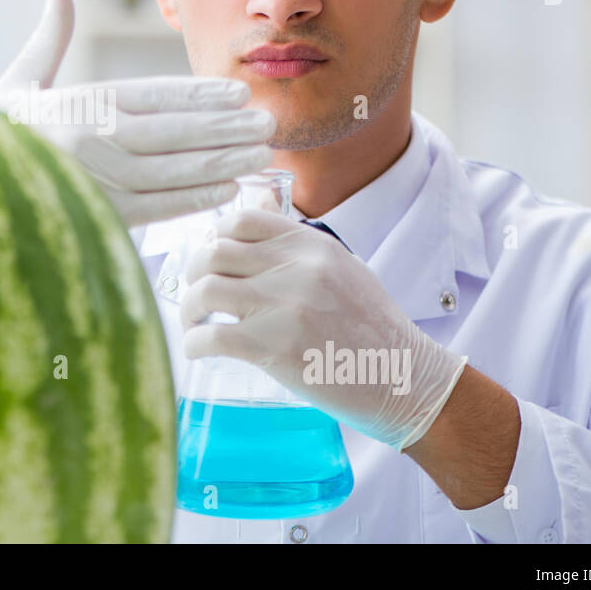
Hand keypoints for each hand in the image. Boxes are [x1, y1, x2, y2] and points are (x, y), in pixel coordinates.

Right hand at [0, 0, 276, 227]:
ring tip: (257, 154)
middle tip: (266, 122)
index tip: (237, 93)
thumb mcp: (16, 82)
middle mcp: (92, 138)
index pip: (154, 95)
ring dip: (220, 161)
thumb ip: (49, 40)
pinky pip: (156, 206)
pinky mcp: (97, 216)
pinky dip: (194, 199)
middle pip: (174, 130)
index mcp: (79, 102)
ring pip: (173, 169)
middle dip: (225, 127)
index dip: (200, 94)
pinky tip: (226, 190)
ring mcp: (97, 180)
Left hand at [179, 199, 468, 451]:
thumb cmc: (370, 328)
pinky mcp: (274, 347)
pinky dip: (193, 343)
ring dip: (188, 309)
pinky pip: (211, 336)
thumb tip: (254, 211)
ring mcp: (284, 306)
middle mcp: (297, 267)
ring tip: (195, 324)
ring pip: (204, 290)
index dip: (214, 237)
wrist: (402, 378)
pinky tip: (199, 350)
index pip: (241, 220)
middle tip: (195, 294)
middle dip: (191, 273)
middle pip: (213, 253)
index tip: (210, 260)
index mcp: (311, 245)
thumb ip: (297, 247)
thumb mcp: (342, 269)